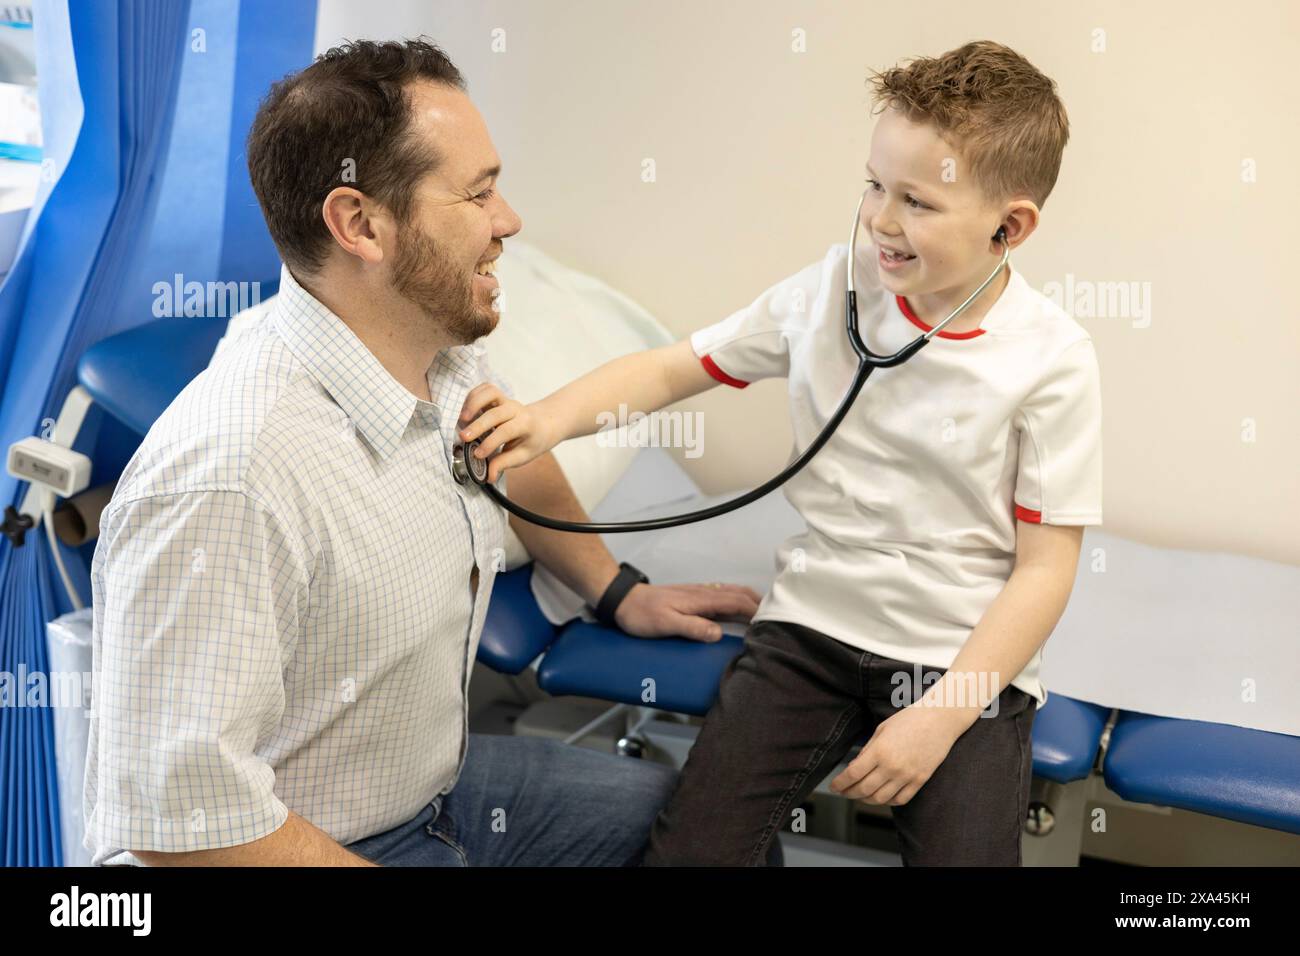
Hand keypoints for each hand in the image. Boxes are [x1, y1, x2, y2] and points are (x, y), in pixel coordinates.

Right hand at [457, 384, 562, 482]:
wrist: (544, 422)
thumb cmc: (533, 440)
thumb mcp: (524, 455)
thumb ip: (505, 463)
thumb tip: (489, 476)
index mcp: (526, 424)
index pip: (506, 431)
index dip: (491, 442)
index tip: (477, 455)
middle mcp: (516, 409)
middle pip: (495, 413)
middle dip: (478, 425)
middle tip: (463, 437)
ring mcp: (506, 399)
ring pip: (490, 392)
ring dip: (474, 403)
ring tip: (462, 419)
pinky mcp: (498, 396)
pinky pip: (484, 388)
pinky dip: (473, 396)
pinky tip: (465, 411)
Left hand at [611, 582, 761, 642]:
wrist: (624, 600)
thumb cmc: (643, 615)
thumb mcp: (666, 624)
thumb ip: (693, 628)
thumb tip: (718, 634)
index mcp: (700, 599)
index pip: (735, 602)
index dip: (754, 611)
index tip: (769, 621)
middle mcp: (703, 593)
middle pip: (737, 593)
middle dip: (757, 602)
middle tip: (774, 615)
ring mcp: (697, 593)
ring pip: (730, 592)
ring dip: (748, 599)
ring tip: (762, 611)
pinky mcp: (692, 597)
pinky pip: (720, 595)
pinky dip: (735, 599)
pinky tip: (735, 608)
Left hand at [827, 703, 965, 805]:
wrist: (939, 719)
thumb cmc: (909, 720)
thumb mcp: (881, 730)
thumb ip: (867, 751)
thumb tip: (854, 769)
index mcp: (879, 751)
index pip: (853, 774)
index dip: (840, 783)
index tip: (834, 786)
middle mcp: (892, 767)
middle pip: (863, 790)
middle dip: (849, 793)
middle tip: (844, 791)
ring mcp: (907, 776)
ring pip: (880, 799)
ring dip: (866, 799)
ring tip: (860, 795)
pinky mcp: (920, 781)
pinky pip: (900, 799)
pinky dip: (887, 801)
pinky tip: (881, 796)